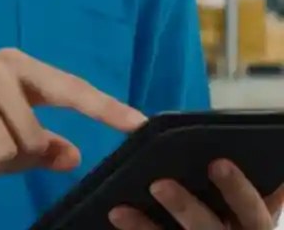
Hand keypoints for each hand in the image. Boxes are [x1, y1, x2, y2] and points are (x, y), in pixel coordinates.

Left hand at [109, 161, 283, 228]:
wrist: (207, 229)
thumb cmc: (229, 215)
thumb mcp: (239, 203)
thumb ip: (230, 182)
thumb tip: (206, 147)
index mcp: (251, 223)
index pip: (251, 209)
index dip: (237, 189)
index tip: (218, 163)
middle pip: (210, 228)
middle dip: (186, 208)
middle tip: (159, 185)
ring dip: (146, 228)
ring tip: (119, 210)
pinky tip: (118, 216)